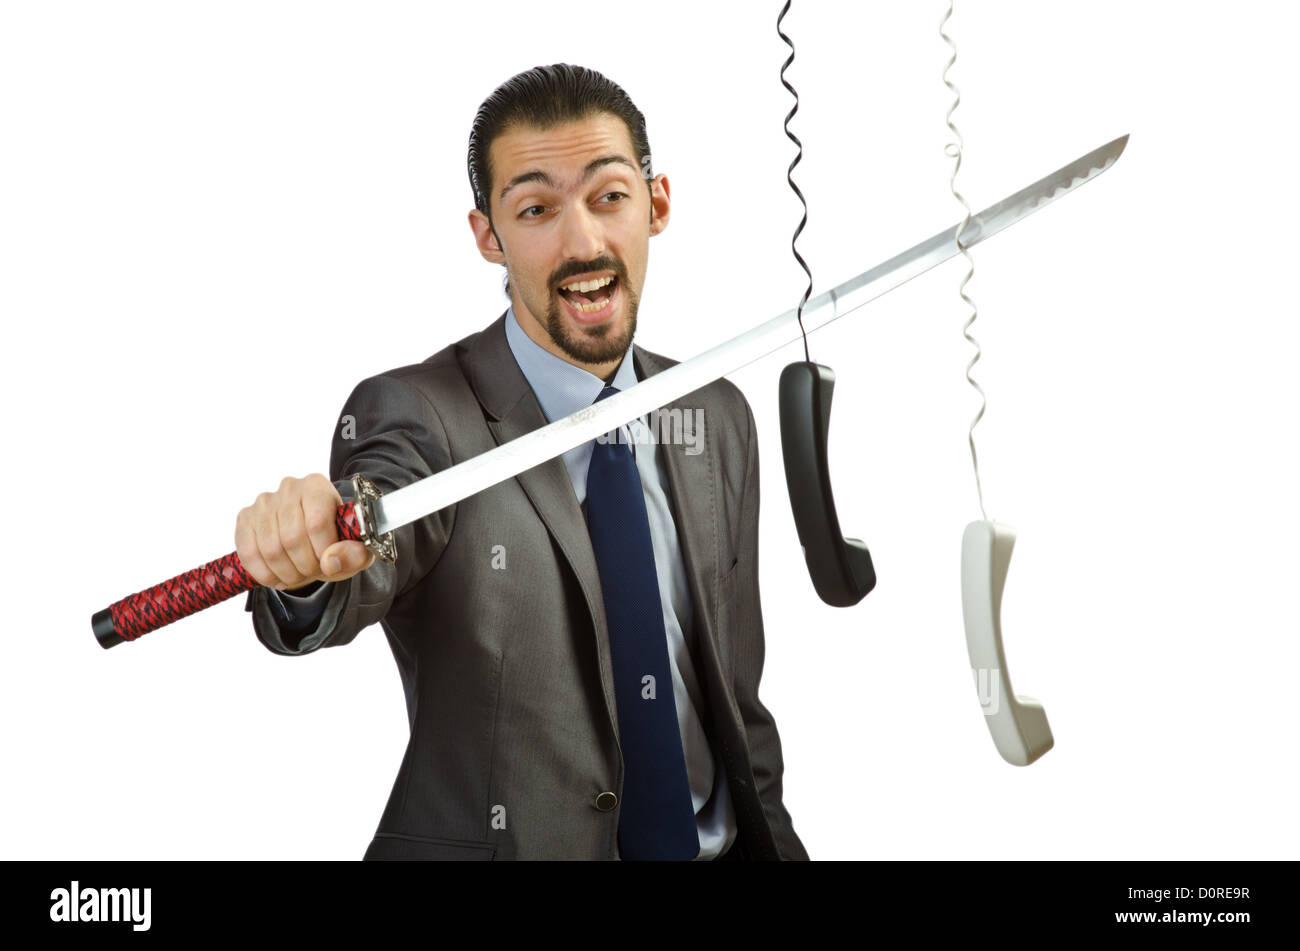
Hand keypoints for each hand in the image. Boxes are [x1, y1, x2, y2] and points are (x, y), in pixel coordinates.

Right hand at [235, 474, 374, 589]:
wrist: (312, 538)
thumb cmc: (336, 541)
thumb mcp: (356, 549)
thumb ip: (354, 554)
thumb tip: (330, 562)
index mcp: (317, 487)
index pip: (316, 524)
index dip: (323, 552)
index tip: (329, 563)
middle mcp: (289, 488)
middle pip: (292, 538)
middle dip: (305, 566)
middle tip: (313, 571)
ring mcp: (263, 503)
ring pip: (270, 550)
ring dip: (286, 573)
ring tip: (298, 574)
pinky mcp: (245, 518)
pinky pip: (248, 554)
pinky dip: (264, 574)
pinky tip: (277, 576)